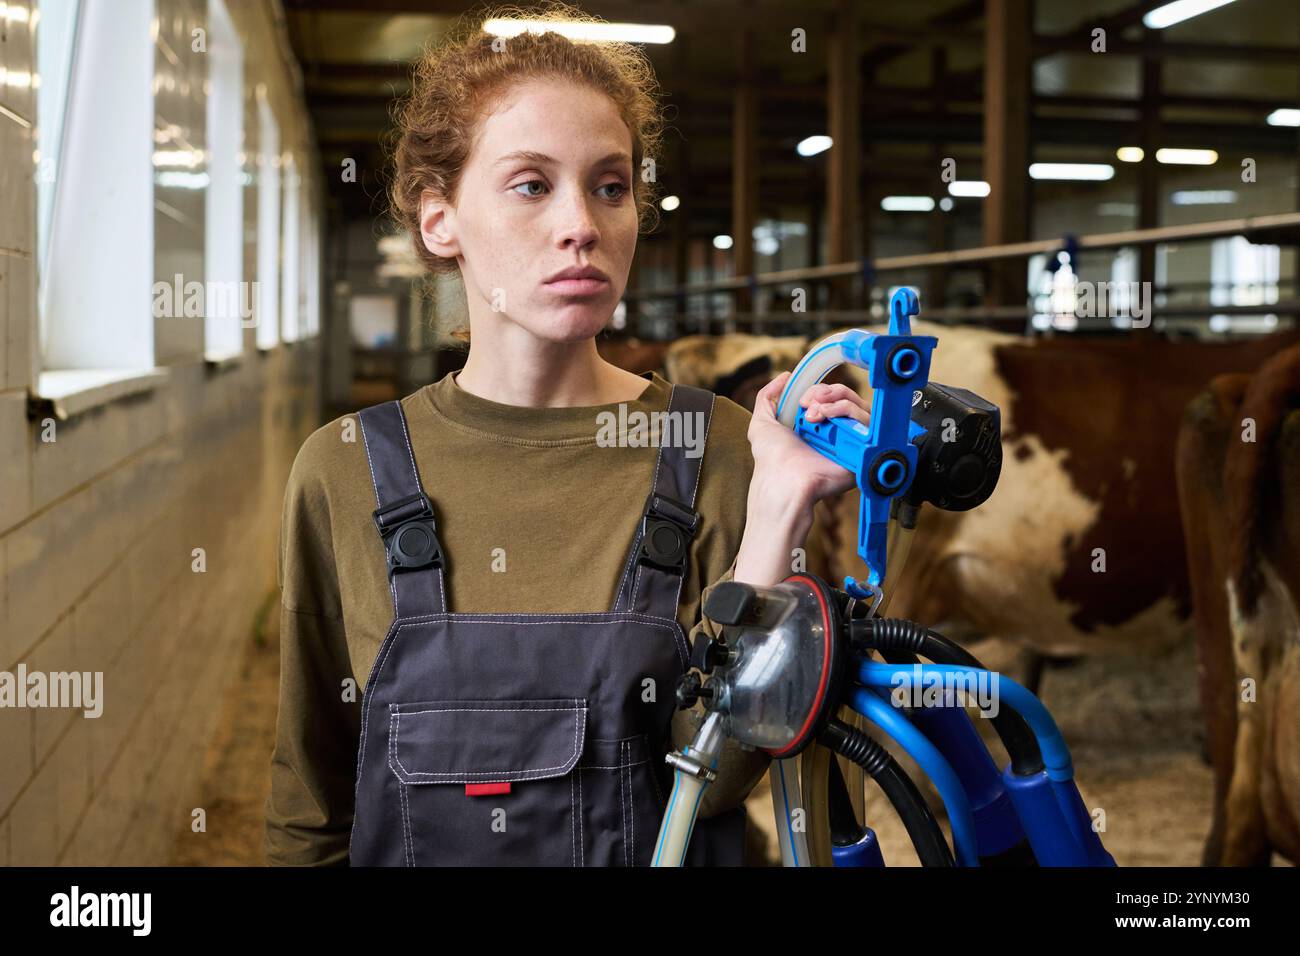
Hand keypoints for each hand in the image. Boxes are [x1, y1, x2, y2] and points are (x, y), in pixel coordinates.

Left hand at [747, 371, 871, 508]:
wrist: (785, 480)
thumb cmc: (772, 458)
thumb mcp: (762, 423)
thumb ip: (768, 397)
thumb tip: (785, 377)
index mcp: (818, 426)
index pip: (832, 397)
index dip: (820, 391)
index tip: (803, 400)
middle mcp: (836, 433)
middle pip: (848, 397)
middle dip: (827, 393)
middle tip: (808, 406)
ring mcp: (851, 441)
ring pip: (861, 407)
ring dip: (836, 403)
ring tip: (815, 417)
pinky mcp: (863, 450)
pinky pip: (870, 423)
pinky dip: (850, 413)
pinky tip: (830, 422)